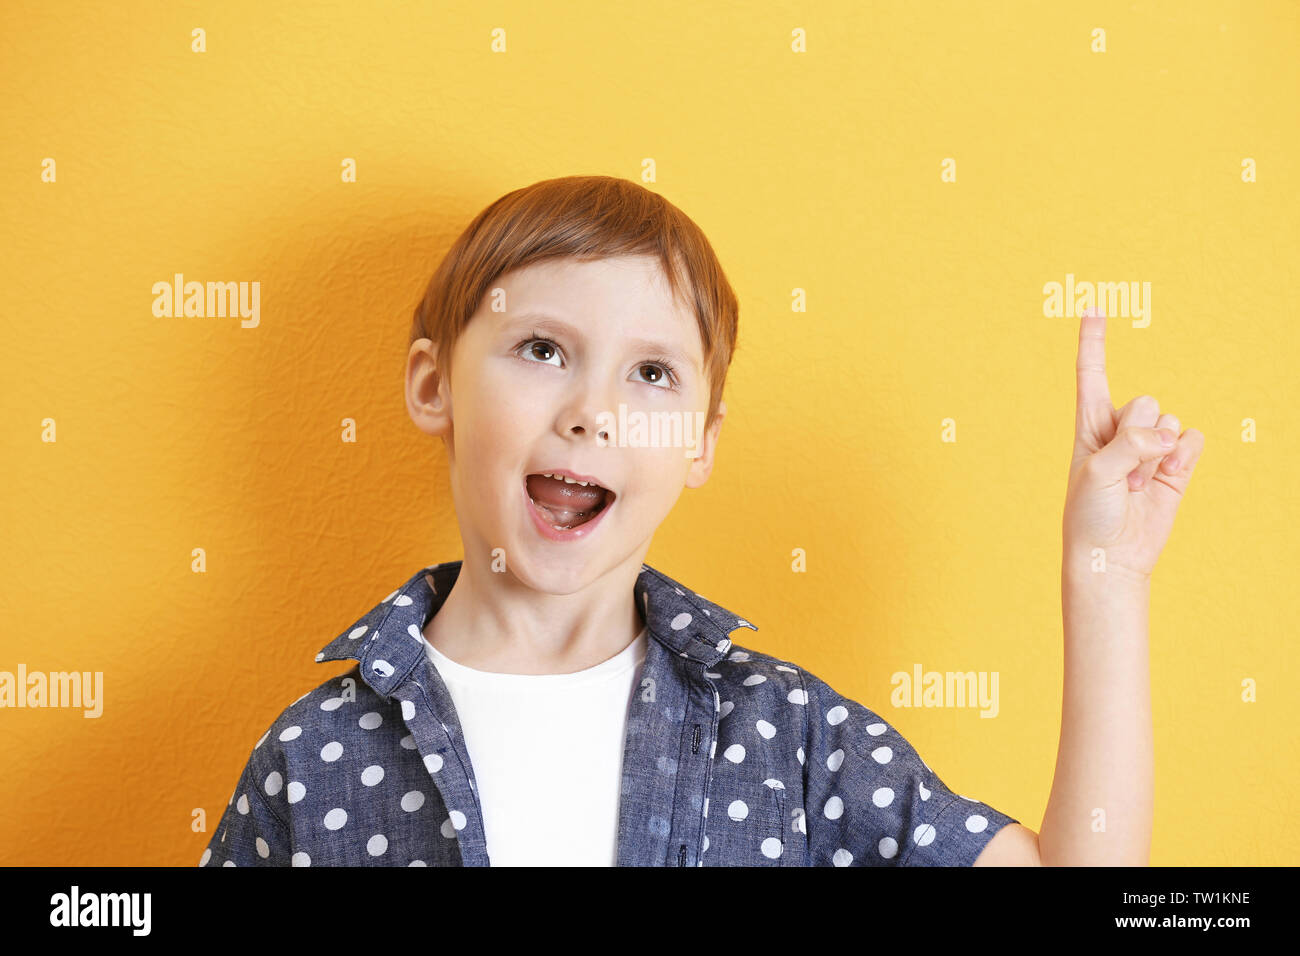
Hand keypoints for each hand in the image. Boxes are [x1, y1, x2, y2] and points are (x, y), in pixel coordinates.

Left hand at [1063, 310, 1204, 581]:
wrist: (1111, 555)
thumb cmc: (1089, 514)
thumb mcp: (1095, 472)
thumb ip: (1129, 443)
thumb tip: (1168, 435)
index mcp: (1089, 425)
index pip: (1092, 375)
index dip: (1093, 342)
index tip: (1093, 307)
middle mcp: (1120, 430)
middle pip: (1145, 401)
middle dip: (1138, 436)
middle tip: (1120, 476)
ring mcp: (1150, 447)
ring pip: (1170, 422)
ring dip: (1156, 456)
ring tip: (1135, 486)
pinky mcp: (1176, 466)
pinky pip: (1192, 440)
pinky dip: (1183, 458)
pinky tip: (1165, 480)